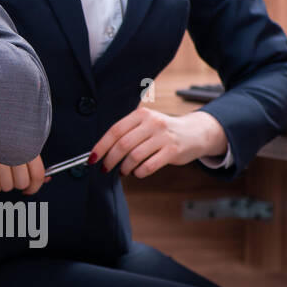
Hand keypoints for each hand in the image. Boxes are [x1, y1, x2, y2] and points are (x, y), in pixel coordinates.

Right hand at [0, 142, 46, 195]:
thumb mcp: (18, 133)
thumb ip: (30, 153)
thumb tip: (45, 177)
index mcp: (26, 144)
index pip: (37, 175)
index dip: (35, 186)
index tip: (31, 188)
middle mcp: (14, 153)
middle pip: (22, 183)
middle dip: (17, 182)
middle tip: (10, 174)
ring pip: (7, 187)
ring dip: (3, 182)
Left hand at [89, 108, 227, 178]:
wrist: (194, 132)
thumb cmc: (162, 130)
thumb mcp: (145, 123)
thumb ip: (127, 132)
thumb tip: (102, 151)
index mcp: (141, 114)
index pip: (115, 130)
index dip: (101, 146)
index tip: (92, 159)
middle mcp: (152, 123)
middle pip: (123, 144)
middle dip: (110, 159)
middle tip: (106, 168)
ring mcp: (163, 137)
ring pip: (135, 156)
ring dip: (124, 167)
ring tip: (123, 171)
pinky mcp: (173, 151)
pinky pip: (149, 165)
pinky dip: (139, 172)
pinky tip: (137, 172)